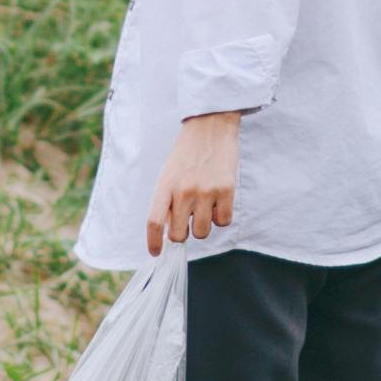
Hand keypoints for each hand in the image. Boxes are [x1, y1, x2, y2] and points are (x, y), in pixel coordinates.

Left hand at [147, 112, 241, 254]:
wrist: (210, 127)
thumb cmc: (187, 154)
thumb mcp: (169, 174)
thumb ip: (167, 201)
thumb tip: (170, 232)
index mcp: (164, 186)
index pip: (154, 222)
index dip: (153, 242)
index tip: (156, 253)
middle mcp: (183, 191)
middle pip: (179, 235)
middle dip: (183, 234)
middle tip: (188, 220)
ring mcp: (205, 191)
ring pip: (202, 232)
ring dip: (203, 225)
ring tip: (205, 205)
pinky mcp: (226, 190)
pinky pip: (224, 221)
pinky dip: (221, 217)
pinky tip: (219, 201)